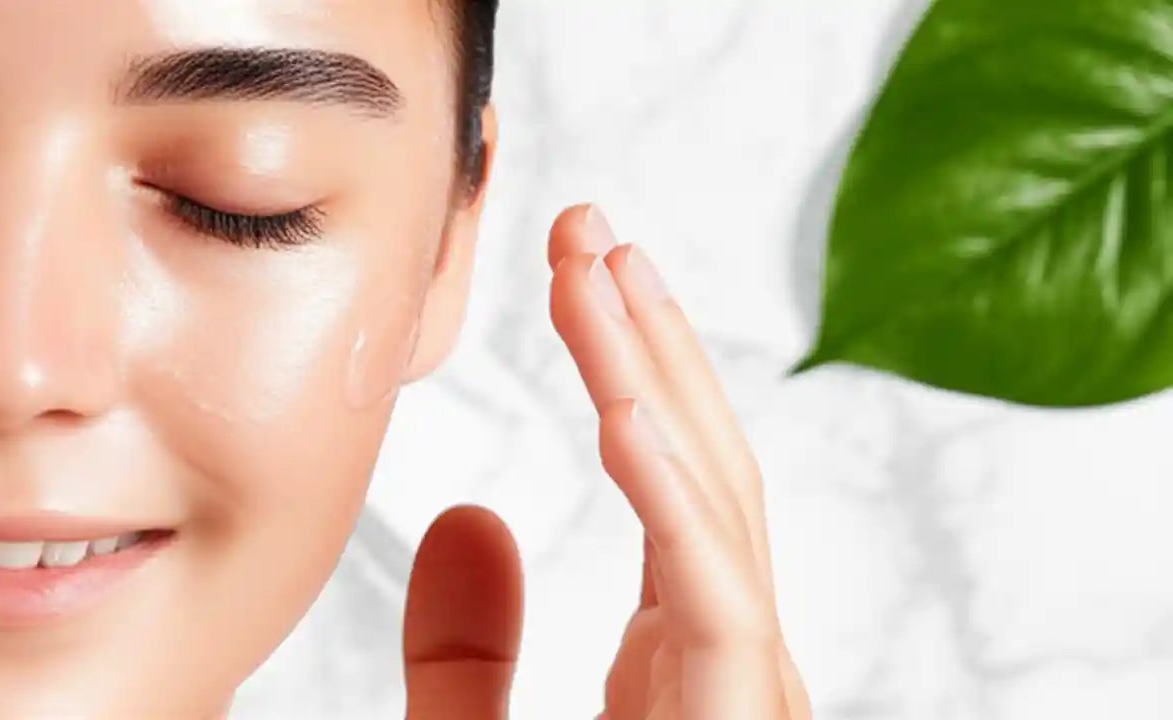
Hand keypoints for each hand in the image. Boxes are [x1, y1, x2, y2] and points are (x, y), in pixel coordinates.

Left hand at [399, 204, 808, 719]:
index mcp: (674, 656)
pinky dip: (672, 502)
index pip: (664, 486)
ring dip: (655, 375)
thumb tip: (464, 523)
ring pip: (711, 502)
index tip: (582, 284)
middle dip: (647, 337)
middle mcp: (722, 653)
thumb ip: (464, 654)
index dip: (629, 373)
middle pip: (699, 465)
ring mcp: (744, 686)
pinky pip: (717, 602)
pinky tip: (626, 414)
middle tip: (591, 229)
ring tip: (603, 268)